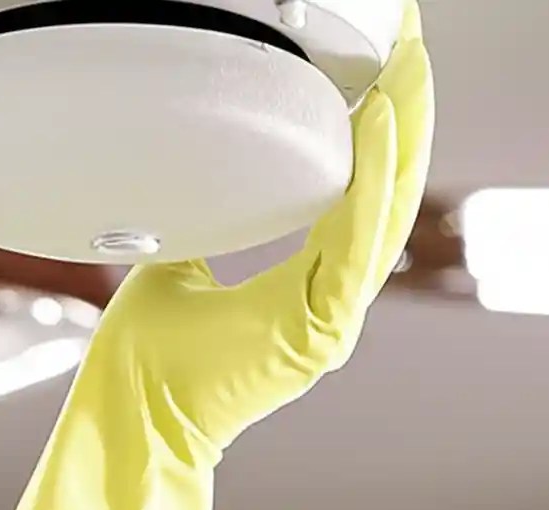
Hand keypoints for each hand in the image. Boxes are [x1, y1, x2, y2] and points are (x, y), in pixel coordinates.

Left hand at [85, 0, 433, 453]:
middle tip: (414, 53)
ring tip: (411, 73)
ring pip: (384, 213)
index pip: (356, 196)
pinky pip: (356, 244)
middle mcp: (330, 299)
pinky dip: (370, 183)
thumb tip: (201, 181)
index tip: (384, 78)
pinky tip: (379, 126)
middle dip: (405, 120)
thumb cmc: (150, 359)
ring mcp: (332, 318)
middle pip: (386, 195)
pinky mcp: (321, 329)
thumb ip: (211, 224)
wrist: (134, 418)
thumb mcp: (180, 263)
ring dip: (403, 138)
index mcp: (305, 285)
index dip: (377, 138)